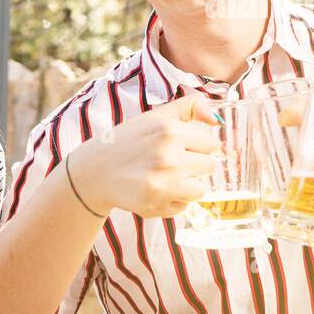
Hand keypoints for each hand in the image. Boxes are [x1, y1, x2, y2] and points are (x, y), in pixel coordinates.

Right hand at [69, 94, 221, 217]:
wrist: (96, 171)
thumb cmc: (130, 140)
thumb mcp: (157, 116)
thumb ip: (191, 108)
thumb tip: (217, 121)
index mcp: (170, 131)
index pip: (212, 144)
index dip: (200, 145)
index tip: (186, 146)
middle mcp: (168, 158)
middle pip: (210, 166)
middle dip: (196, 164)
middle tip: (174, 162)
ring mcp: (162, 184)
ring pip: (200, 189)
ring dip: (188, 184)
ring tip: (167, 177)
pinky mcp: (155, 205)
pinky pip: (184, 206)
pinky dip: (174, 200)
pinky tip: (156, 189)